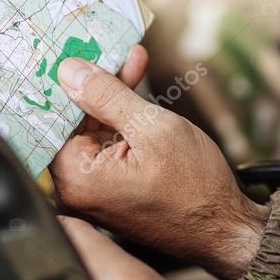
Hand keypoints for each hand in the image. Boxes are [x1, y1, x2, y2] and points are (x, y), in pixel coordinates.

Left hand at [50, 55, 267, 279]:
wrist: (225, 229)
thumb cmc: (196, 189)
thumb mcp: (152, 127)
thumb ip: (107, 96)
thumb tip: (70, 72)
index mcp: (77, 179)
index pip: (54, 118)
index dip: (68, 81)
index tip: (76, 50)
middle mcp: (76, 191)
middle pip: (74, 123)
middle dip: (97, 86)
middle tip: (113, 52)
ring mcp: (93, 193)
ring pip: (93, 132)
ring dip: (113, 101)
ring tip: (133, 65)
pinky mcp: (110, 193)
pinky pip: (107, 149)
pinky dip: (123, 124)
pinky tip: (138, 96)